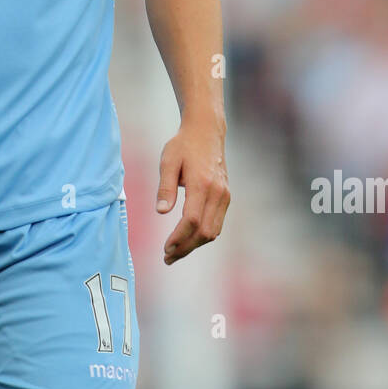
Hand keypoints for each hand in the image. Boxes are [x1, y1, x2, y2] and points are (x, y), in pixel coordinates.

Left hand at [157, 115, 229, 264]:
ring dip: (194, 245)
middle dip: (185, 248)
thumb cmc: (183, 145)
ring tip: (175, 252)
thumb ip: (165, 187)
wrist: (206, 131)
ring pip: (213, 231)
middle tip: (167, 257)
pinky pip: (217, 223)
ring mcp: (224, 195)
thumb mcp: (168, 161)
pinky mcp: (226, 197)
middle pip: (204, 231)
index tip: (165, 248)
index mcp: (202, 183)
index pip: (192, 221)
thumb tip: (161, 212)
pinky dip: (203, 235)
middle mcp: (217, 192)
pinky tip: (188, 238)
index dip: (179, 238)